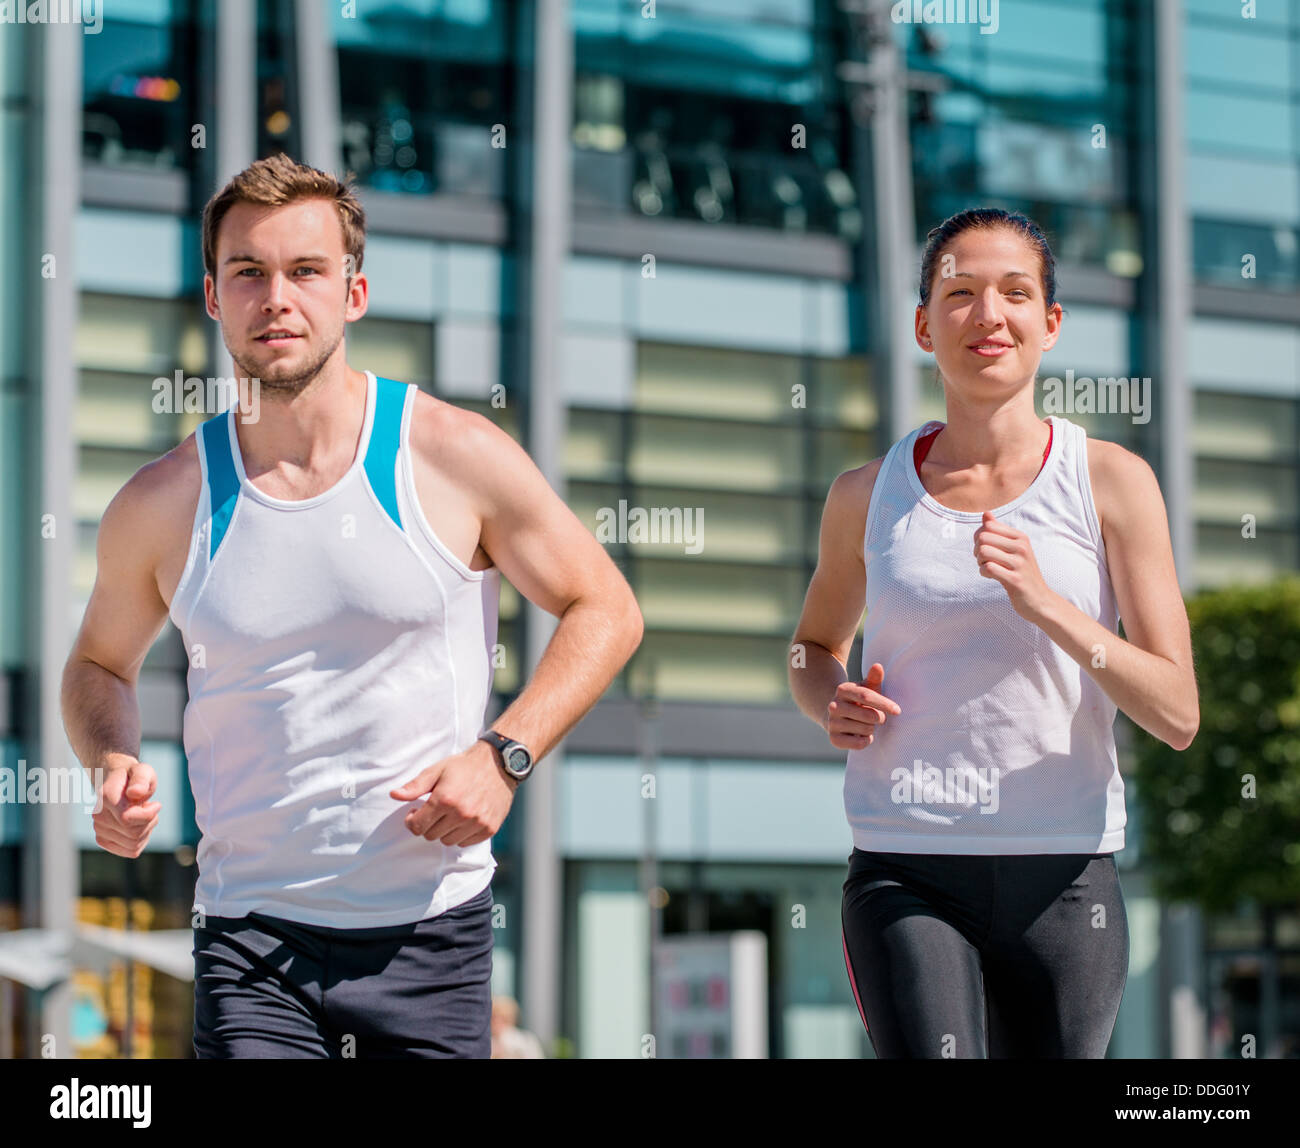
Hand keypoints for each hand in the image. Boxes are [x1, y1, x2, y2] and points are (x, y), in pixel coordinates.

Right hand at [92, 760, 160, 857]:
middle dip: (149, 822)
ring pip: (133, 844)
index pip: (127, 819)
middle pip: (133, 833)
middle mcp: (98, 816)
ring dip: (146, 831)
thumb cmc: (134, 777)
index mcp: (106, 797)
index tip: (155, 804)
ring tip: (143, 815)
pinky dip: (141, 840)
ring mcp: (99, 830)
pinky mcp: (104, 841)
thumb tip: (135, 793)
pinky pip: (131, 851)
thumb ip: (141, 779)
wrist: (119, 783)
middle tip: (149, 808)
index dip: (148, 814)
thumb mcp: (143, 771)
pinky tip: (139, 826)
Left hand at [390, 740, 517, 847]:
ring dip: (445, 831)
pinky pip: (466, 842)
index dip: (412, 821)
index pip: (417, 826)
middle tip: (435, 811)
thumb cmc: (465, 766)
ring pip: (448, 841)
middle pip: (431, 835)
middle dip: (428, 824)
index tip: (416, 812)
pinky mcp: (489, 828)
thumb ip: (415, 786)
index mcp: (445, 799)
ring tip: (450, 814)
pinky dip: (462, 834)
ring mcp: (477, 823)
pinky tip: (464, 818)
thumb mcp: (437, 770)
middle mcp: (461, 814)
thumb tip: (394, 795)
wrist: (499, 763)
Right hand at [825, 662, 901, 749]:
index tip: (898, 711)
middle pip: (868, 715)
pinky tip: (861, 734)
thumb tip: (878, 666)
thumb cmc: (859, 701)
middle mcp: (833, 706)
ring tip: (866, 724)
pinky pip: (859, 743)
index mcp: (842, 690)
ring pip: (866, 729)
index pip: (866, 696)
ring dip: (872, 729)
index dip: (884, 704)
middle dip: (880, 718)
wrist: (838, 717)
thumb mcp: (867, 688)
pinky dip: (866, 740)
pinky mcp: (833, 739)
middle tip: (878, 717)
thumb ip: (874, 678)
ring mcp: (832, 723)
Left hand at [974, 510, 1054, 620]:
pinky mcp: (1015, 579)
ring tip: (987, 567)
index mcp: (1020, 537)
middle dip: (977, 549)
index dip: (979, 537)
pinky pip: (988, 568)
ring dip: (979, 562)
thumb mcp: (1014, 549)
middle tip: (984, 560)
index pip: (988, 526)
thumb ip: (999, 531)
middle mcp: (1021, 547)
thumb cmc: (1023, 572)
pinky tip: (991, 576)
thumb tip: (985, 514)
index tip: (985, 548)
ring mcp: (1019, 563)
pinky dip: (983, 572)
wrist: (1040, 599)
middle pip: (983, 538)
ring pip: (983, 552)